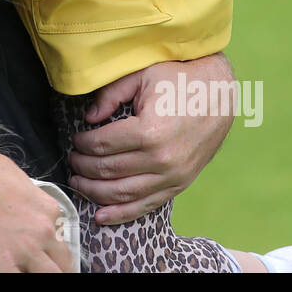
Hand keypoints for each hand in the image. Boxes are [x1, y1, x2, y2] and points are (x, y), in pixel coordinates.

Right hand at [0, 145, 76, 272]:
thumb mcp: (13, 174)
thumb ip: (28, 195)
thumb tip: (25, 204)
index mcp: (46, 208)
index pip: (61, 236)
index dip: (50, 245)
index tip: (41, 250)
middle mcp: (43, 231)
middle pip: (63, 263)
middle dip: (57, 269)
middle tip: (42, 270)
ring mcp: (24, 251)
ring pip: (50, 277)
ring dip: (42, 277)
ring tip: (27, 273)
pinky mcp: (1, 265)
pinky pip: (19, 281)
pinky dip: (17, 278)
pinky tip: (6, 273)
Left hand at [67, 54, 234, 224]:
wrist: (219, 93)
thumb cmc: (178, 80)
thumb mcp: (142, 75)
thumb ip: (111, 94)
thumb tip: (88, 118)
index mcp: (149, 131)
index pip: (102, 145)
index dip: (82, 144)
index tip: (75, 140)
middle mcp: (161, 159)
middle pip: (108, 170)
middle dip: (83, 167)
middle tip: (72, 160)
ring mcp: (172, 176)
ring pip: (123, 193)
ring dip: (95, 192)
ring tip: (78, 184)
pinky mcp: (180, 184)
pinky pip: (146, 205)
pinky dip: (121, 213)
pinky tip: (100, 216)